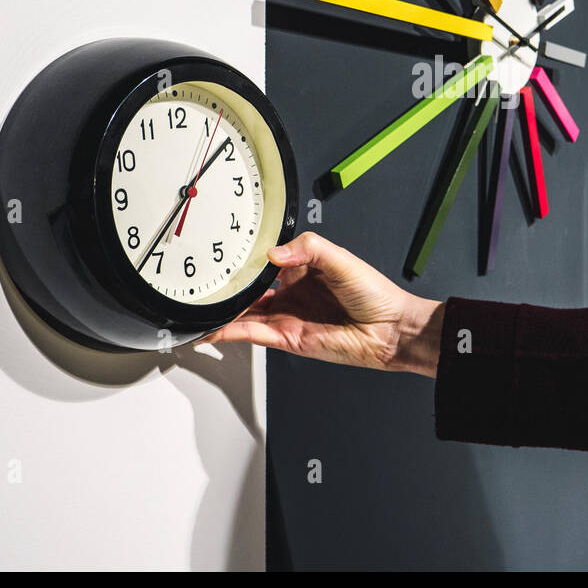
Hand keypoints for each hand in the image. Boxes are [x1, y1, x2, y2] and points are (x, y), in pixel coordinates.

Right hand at [198, 232, 443, 376]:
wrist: (391, 329)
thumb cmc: (374, 294)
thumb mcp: (340, 258)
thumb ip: (307, 248)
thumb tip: (274, 253)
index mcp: (304, 269)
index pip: (266, 262)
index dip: (246, 259)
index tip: (224, 254)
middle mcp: (292, 293)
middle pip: (251, 290)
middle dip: (227, 288)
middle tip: (202, 283)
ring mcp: (288, 316)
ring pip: (246, 314)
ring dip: (222, 313)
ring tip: (197, 309)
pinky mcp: (288, 339)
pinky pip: (253, 334)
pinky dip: (231, 333)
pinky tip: (212, 331)